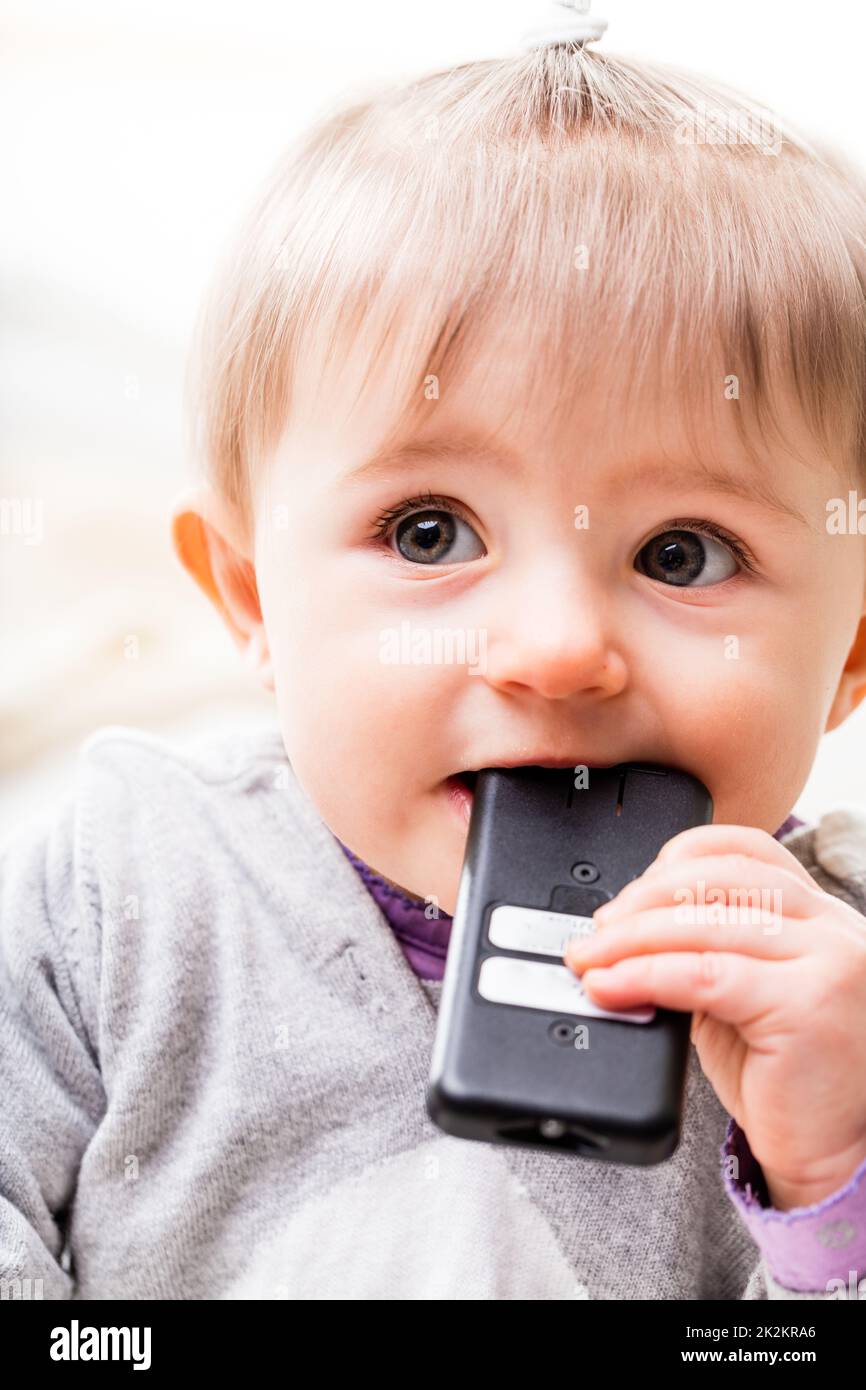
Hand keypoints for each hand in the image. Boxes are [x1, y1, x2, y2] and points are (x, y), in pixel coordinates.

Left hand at [563, 823, 865, 1209]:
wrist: (836, 1156)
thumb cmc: (790, 1080)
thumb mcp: (743, 993)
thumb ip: (703, 950)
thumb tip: (621, 930)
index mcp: (820, 913)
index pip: (743, 850)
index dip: (674, 861)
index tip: (629, 893)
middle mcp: (833, 927)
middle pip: (716, 881)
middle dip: (639, 903)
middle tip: (594, 935)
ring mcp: (828, 961)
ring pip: (704, 924)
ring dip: (629, 940)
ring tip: (590, 961)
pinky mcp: (807, 1005)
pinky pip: (704, 974)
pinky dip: (644, 975)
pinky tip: (612, 987)